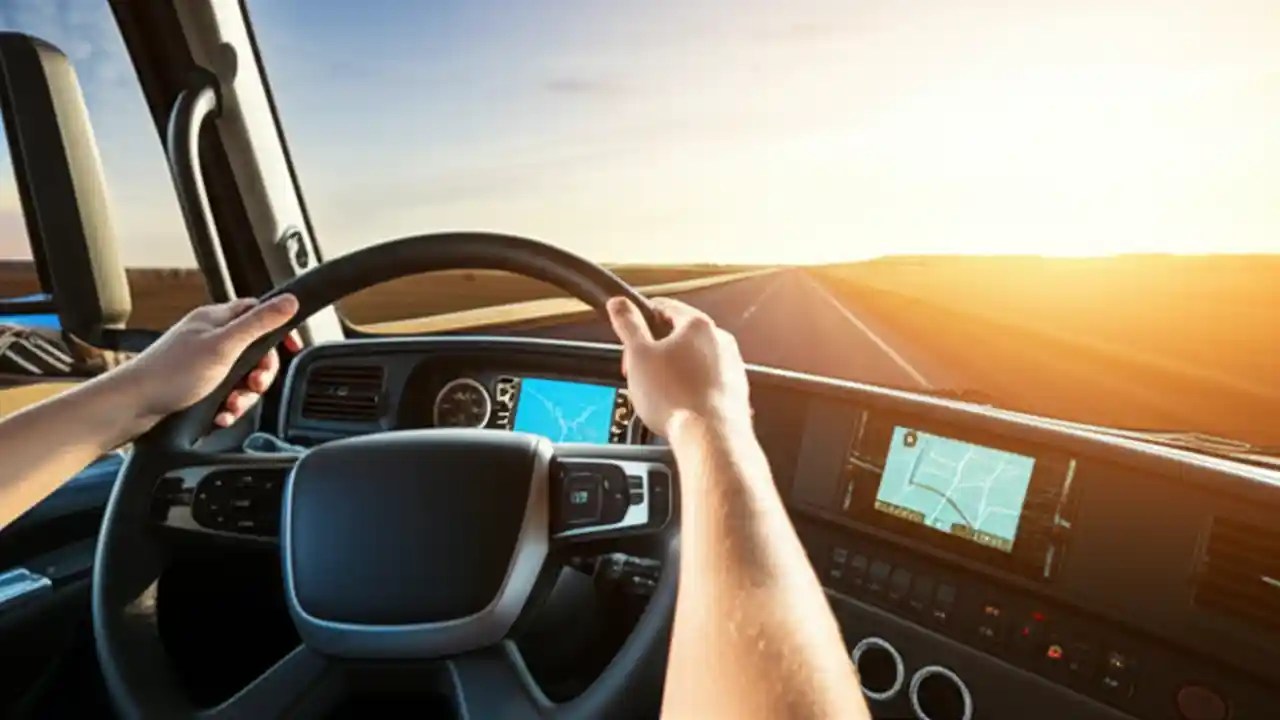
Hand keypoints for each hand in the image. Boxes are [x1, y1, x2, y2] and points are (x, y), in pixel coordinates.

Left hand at [115, 295, 300, 430]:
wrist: (132, 406)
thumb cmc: (170, 373)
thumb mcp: (224, 346)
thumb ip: (259, 324)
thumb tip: (290, 301)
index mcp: (216, 320)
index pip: (259, 313)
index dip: (279, 329)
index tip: (292, 348)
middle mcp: (210, 337)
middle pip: (255, 350)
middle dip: (260, 373)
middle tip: (255, 385)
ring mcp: (203, 362)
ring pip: (242, 376)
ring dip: (244, 395)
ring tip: (233, 405)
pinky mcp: (197, 385)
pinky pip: (227, 393)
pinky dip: (229, 406)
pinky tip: (221, 414)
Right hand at [606, 296, 750, 438]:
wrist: (710, 438)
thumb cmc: (675, 398)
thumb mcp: (638, 356)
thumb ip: (628, 325)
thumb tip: (619, 303)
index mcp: (697, 325)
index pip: (664, 307)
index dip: (640, 320)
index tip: (629, 334)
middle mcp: (720, 340)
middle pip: (680, 336)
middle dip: (656, 351)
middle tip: (639, 371)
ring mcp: (732, 365)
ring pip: (694, 360)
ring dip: (674, 371)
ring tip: (659, 393)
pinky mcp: (735, 390)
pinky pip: (707, 382)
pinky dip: (691, 388)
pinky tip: (679, 405)